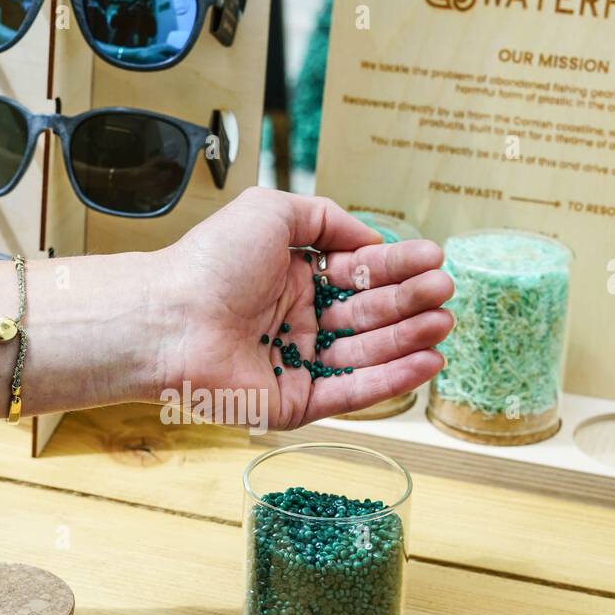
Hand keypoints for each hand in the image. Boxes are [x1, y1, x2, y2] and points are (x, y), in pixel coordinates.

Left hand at [156, 188, 452, 429]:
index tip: (433, 259)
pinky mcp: (297, 403)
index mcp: (292, 278)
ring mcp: (299, 363)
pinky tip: (426, 361)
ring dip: (409, 339)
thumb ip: (326, 218)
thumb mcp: (270, 211)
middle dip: (410, 302)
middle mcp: (298, 320)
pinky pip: (352, 392)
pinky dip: (391, 379)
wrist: (170, 319)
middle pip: (369, 313)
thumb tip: (370, 238)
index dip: (396, 267)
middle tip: (445, 291)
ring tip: (444, 323)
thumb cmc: (209, 262)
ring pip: (367, 354)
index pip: (358, 273)